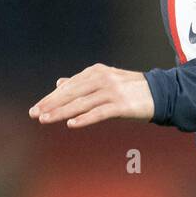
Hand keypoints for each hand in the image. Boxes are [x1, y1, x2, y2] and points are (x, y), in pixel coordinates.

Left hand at [29, 64, 154, 127]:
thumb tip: (59, 83)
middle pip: (71, 93)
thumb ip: (82, 83)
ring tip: (46, 119)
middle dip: (51, 104)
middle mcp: (102, 79)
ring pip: (81, 103)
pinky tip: (71, 124)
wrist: (160, 93)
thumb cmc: (131, 90)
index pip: (69, 86)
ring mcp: (112, 92)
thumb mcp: (105, 81)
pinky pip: (99, 113)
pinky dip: (84, 118)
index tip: (37, 108)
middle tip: (35, 114)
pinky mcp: (122, 105)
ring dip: (61, 112)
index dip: (51, 97)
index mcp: (96, 72)